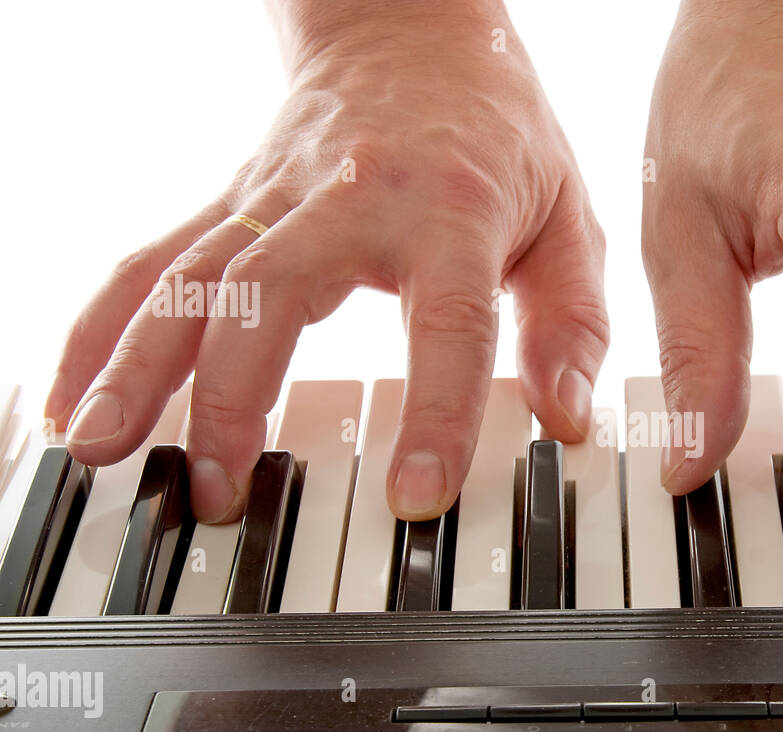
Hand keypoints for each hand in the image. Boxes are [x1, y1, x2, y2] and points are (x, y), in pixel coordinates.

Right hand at [47, 0, 607, 522]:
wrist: (413, 27)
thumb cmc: (498, 131)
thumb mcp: (568, 217)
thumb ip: (571, 323)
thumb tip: (563, 420)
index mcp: (451, 209)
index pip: (445, 320)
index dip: (434, 413)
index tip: (413, 495)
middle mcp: (349, 198)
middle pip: (273, 290)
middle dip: (235, 396)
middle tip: (222, 490)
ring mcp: (274, 195)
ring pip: (190, 275)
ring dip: (137, 366)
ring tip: (103, 449)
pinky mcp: (229, 198)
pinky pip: (152, 259)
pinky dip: (103, 325)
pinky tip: (72, 391)